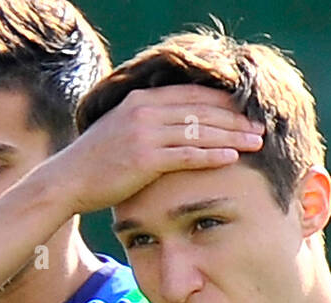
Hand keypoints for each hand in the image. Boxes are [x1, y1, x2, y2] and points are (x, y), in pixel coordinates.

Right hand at [56, 85, 264, 214]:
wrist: (70, 179)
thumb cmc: (98, 160)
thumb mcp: (122, 128)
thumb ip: (148, 121)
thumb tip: (174, 125)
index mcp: (143, 98)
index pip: (192, 95)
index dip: (223, 103)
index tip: (246, 112)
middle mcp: (146, 110)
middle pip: (201, 111)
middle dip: (235, 119)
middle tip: (261, 127)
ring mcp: (145, 134)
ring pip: (199, 132)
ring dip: (231, 137)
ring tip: (256, 144)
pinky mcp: (145, 159)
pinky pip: (187, 156)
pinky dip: (212, 155)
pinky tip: (232, 158)